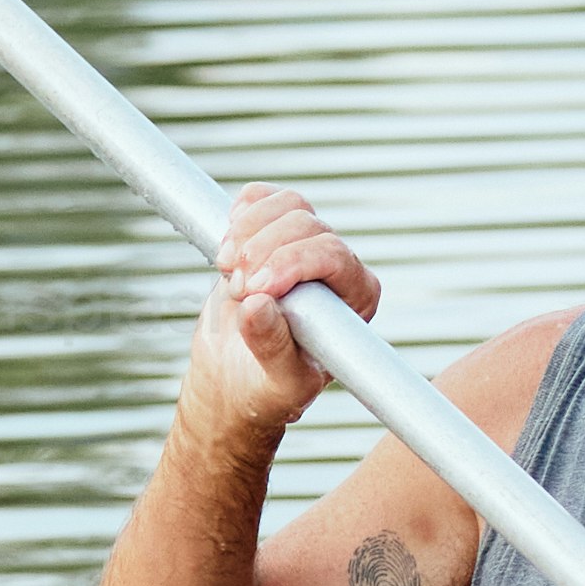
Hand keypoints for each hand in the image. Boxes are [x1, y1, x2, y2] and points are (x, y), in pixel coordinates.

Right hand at [185, 184, 383, 438]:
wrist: (236, 377)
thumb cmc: (269, 388)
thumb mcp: (277, 381)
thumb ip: (272, 346)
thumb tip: (257, 305)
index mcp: (358, 298)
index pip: (334, 256)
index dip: (292, 262)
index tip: (253, 290)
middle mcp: (338, 266)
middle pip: (307, 224)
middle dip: (263, 251)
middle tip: (236, 290)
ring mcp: (304, 244)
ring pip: (286, 204)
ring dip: (248, 231)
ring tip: (226, 271)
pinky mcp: (271, 232)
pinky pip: (261, 197)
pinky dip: (240, 212)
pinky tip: (226, 244)